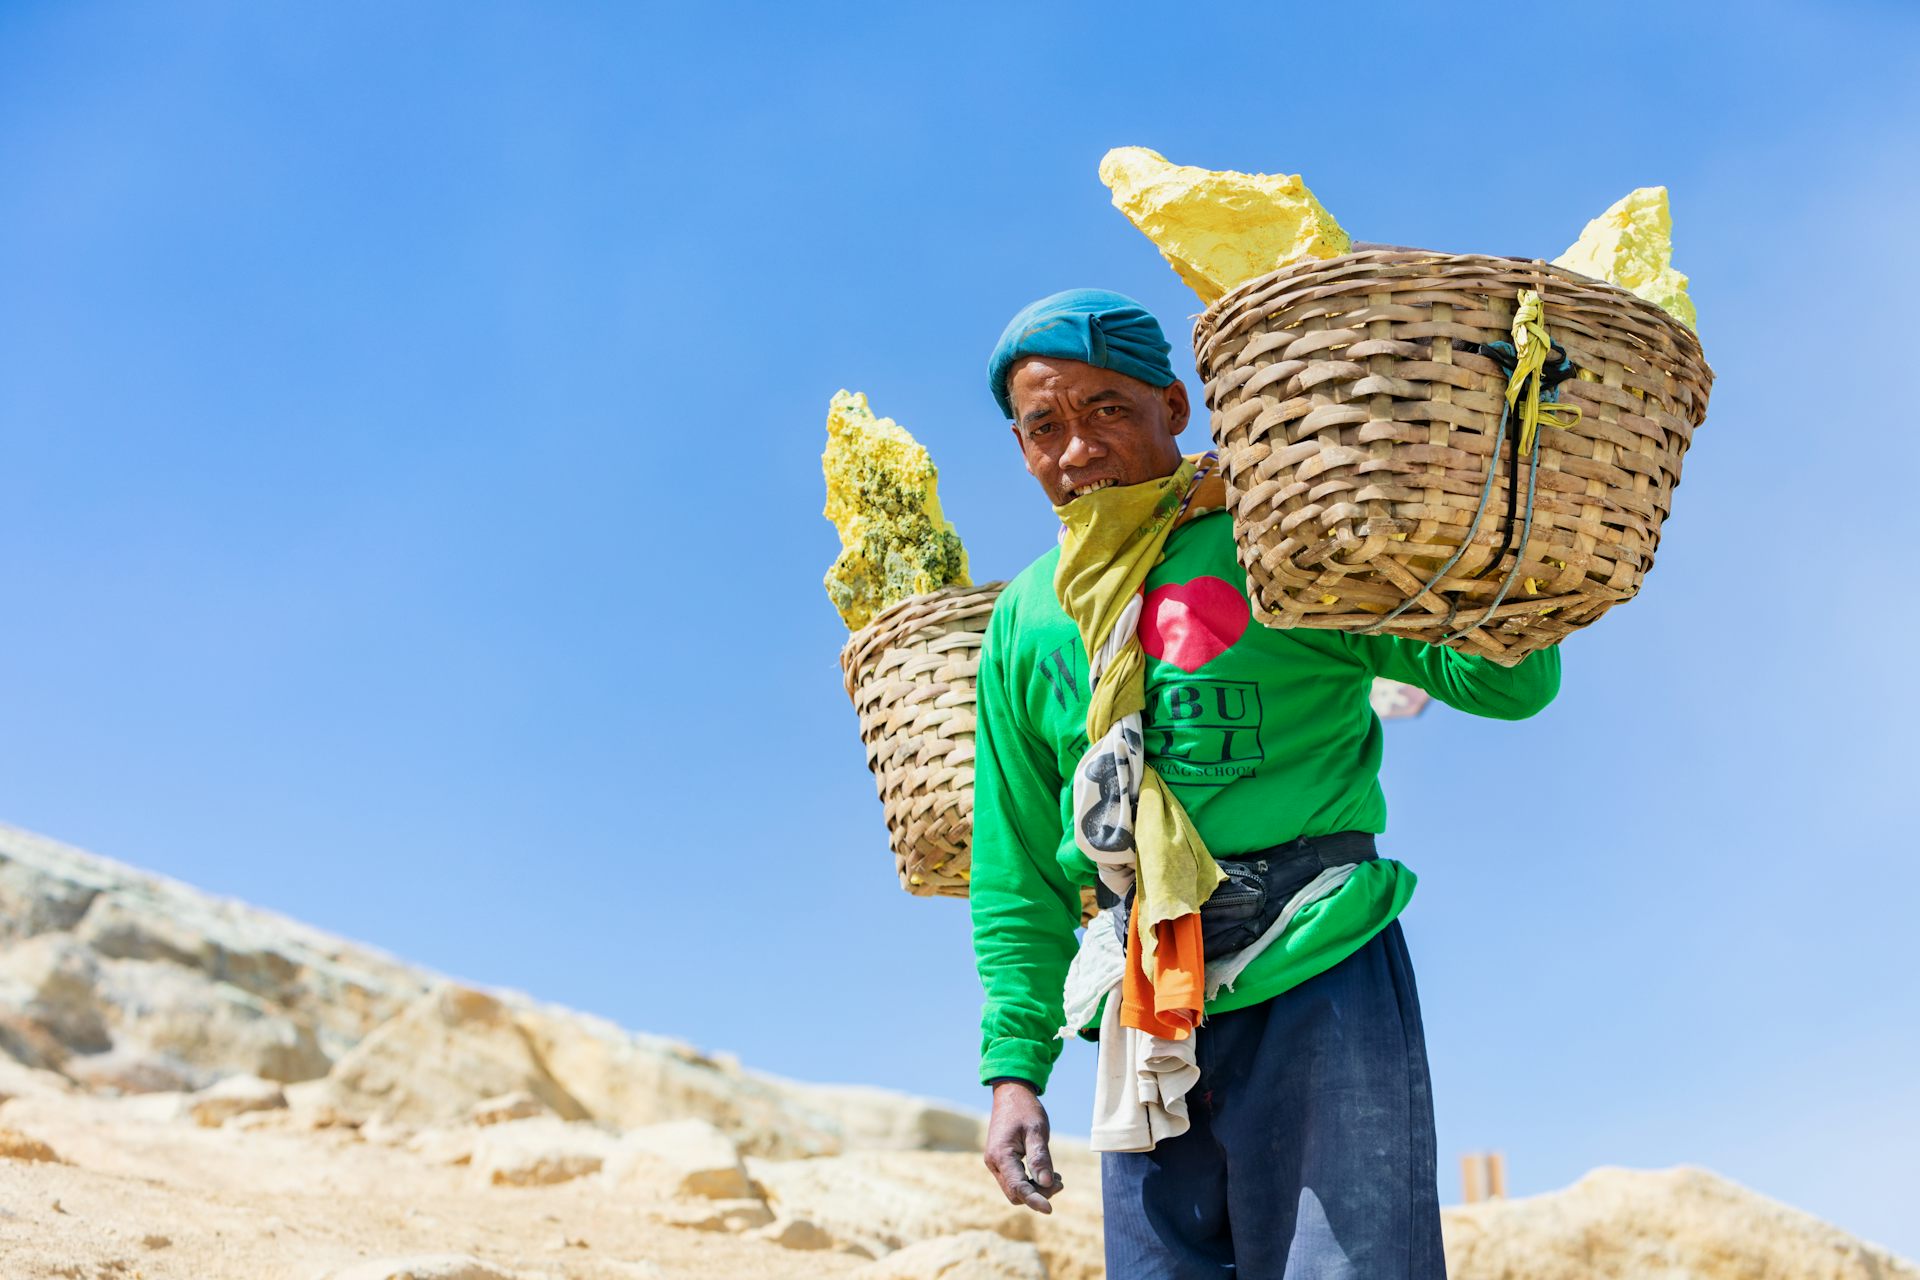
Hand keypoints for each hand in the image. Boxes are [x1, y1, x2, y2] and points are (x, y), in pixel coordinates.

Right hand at [983, 1079, 1062, 1212]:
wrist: (1011, 1093)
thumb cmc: (1025, 1109)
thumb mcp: (1036, 1131)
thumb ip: (1040, 1158)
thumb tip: (1046, 1184)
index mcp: (1001, 1156)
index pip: (1018, 1188)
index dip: (1034, 1200)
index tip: (1050, 1210)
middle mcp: (994, 1163)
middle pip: (1015, 1193)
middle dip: (1038, 1194)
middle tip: (1060, 1182)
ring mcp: (995, 1162)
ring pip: (1014, 1189)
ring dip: (1035, 1188)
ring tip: (1056, 1177)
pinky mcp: (1000, 1160)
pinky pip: (1014, 1179)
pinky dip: (1030, 1181)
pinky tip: (1046, 1173)